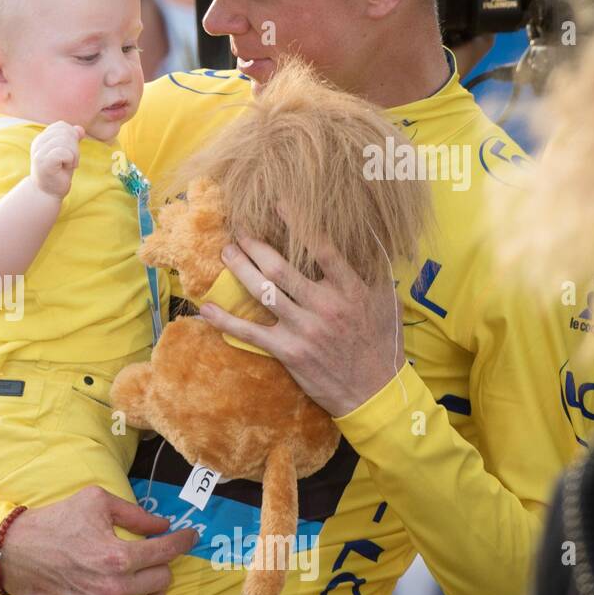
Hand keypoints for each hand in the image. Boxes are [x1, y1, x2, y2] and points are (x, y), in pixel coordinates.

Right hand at [0, 486, 196, 594]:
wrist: (14, 552)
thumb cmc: (55, 522)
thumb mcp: (95, 501)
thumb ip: (134, 513)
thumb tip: (163, 524)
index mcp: (117, 555)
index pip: (166, 552)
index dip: (183, 541)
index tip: (190, 536)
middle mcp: (112, 588)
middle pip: (160, 582)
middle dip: (164, 566)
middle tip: (158, 558)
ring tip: (154, 588)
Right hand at [30, 121, 83, 198]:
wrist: (48, 193)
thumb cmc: (58, 173)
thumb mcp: (68, 152)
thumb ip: (72, 139)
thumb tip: (80, 129)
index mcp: (42, 138)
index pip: (62, 125)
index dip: (71, 137)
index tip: (68, 153)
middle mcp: (38, 143)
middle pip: (66, 132)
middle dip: (74, 146)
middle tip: (70, 161)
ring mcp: (39, 153)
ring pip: (66, 141)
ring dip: (74, 155)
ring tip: (67, 165)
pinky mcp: (43, 162)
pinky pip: (64, 152)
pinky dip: (70, 160)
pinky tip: (65, 168)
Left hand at [199, 236, 403, 418]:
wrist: (375, 390)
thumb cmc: (381, 342)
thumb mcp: (386, 301)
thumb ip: (373, 270)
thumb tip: (364, 235)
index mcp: (352, 289)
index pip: (322, 248)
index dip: (298, 222)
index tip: (278, 204)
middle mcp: (326, 306)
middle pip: (281, 268)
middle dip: (255, 246)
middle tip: (240, 232)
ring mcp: (305, 329)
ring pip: (263, 293)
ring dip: (240, 269)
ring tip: (226, 252)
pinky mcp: (289, 351)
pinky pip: (250, 333)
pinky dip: (225, 321)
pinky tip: (207, 308)